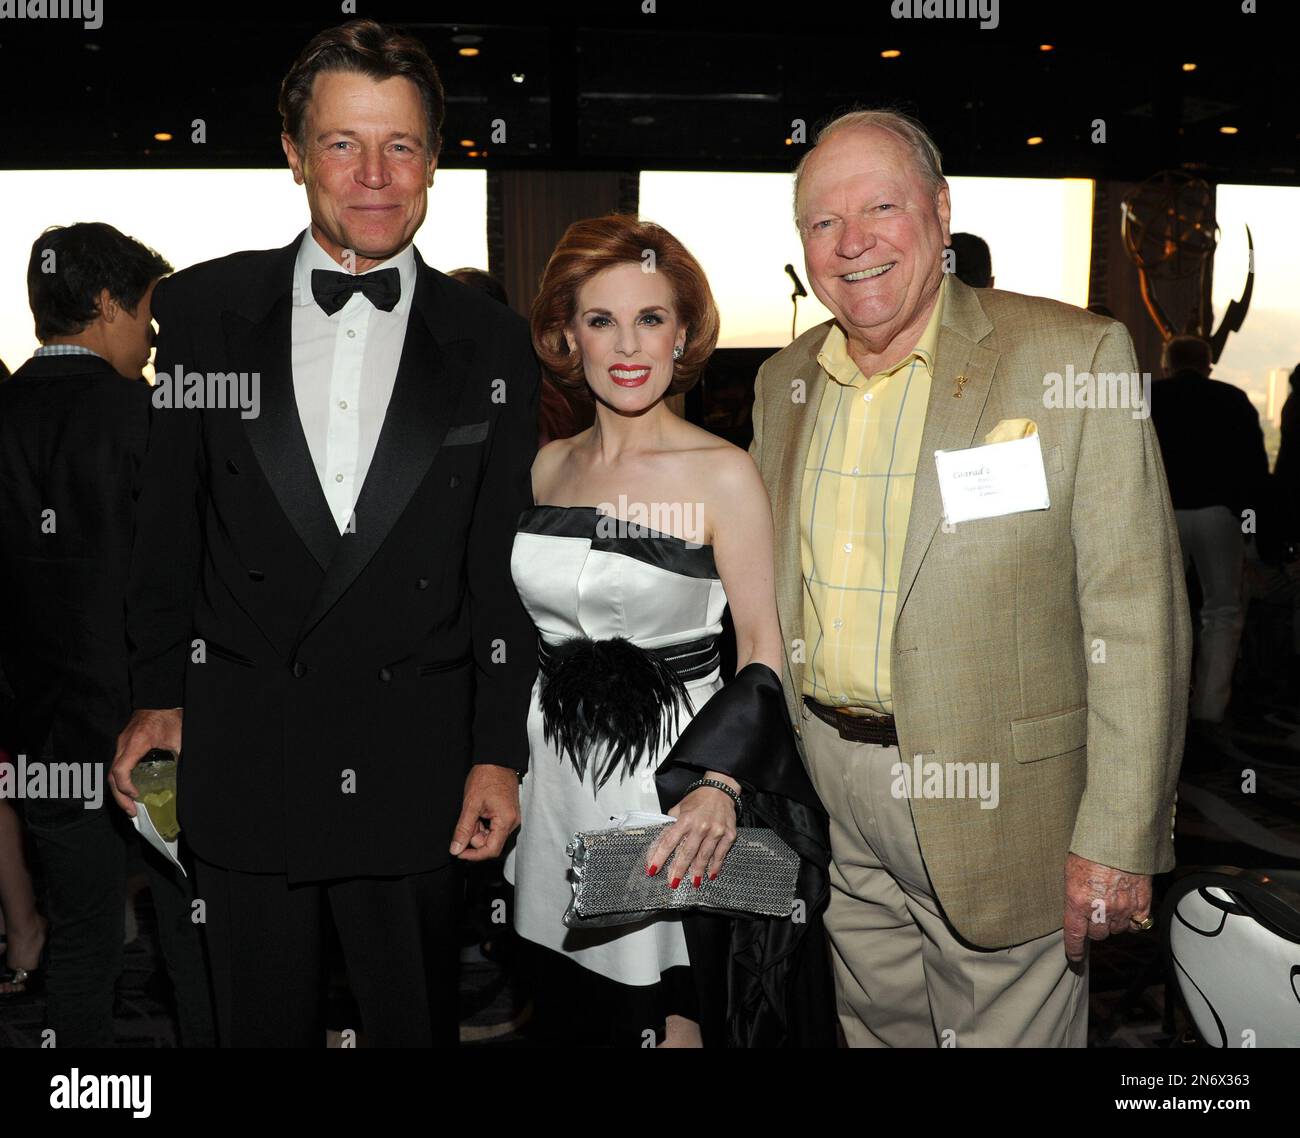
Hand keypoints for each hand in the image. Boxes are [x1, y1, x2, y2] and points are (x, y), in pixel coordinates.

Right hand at [111, 708, 182, 815]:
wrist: (160, 699)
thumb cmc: (170, 716)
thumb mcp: (179, 738)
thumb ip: (181, 757)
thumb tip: (189, 777)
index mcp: (136, 742)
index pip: (120, 770)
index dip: (125, 787)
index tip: (137, 796)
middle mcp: (123, 743)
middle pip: (112, 775)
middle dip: (120, 797)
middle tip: (132, 812)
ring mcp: (121, 744)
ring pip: (113, 772)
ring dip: (120, 791)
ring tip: (131, 807)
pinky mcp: (124, 744)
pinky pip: (118, 765)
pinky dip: (122, 781)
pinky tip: (131, 791)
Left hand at [450, 764, 519, 860]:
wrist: (497, 760)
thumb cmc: (485, 778)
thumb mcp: (470, 805)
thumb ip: (463, 829)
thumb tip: (456, 849)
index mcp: (506, 821)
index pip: (491, 850)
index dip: (473, 855)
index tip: (458, 851)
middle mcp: (512, 823)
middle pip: (491, 844)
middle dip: (474, 837)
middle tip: (466, 820)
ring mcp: (511, 819)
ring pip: (491, 836)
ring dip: (478, 830)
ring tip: (473, 812)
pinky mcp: (508, 814)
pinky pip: (495, 827)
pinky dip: (483, 824)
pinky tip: (478, 812)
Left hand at [647, 771, 739, 888]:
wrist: (721, 790)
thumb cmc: (699, 799)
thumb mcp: (680, 806)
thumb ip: (671, 822)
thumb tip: (661, 838)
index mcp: (685, 819)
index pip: (669, 841)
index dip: (660, 857)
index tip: (653, 869)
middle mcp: (700, 826)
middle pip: (687, 853)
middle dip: (679, 870)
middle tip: (673, 883)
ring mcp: (716, 831)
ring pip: (704, 856)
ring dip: (697, 871)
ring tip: (693, 883)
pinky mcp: (729, 835)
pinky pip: (721, 854)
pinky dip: (716, 865)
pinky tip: (710, 874)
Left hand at [1063, 851, 1152, 962]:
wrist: (1120, 838)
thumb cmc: (1092, 850)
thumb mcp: (1071, 872)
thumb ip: (1075, 895)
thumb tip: (1077, 909)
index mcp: (1078, 901)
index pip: (1074, 935)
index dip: (1074, 949)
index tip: (1075, 958)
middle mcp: (1101, 909)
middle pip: (1098, 934)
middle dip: (1095, 928)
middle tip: (1095, 914)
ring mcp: (1123, 908)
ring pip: (1117, 930)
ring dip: (1113, 923)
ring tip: (1111, 905)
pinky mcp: (1142, 904)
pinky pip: (1138, 924)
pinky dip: (1133, 921)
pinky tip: (1129, 911)